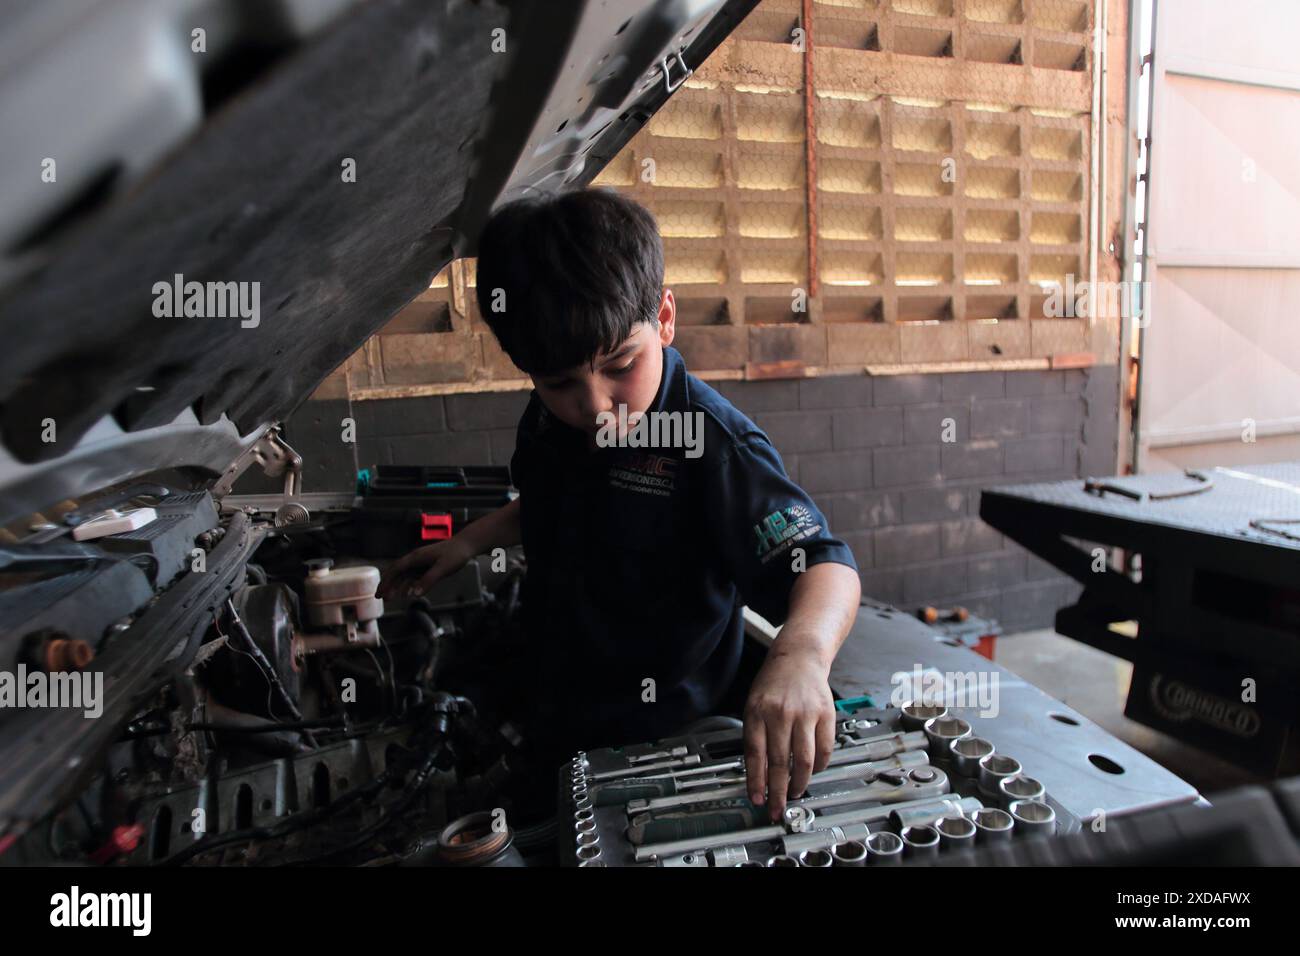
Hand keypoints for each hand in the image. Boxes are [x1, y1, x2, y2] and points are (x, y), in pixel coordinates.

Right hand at [377, 537, 474, 598]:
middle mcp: (416, 559)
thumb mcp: (443, 568)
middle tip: (379, 597)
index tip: (379, 592)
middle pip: (397, 572)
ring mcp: (421, 562)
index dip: (386, 581)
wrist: (467, 545)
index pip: (396, 570)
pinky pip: (414, 576)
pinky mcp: (428, 566)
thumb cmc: (456, 554)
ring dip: (396, 586)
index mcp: (416, 557)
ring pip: (404, 575)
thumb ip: (429, 580)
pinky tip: (406, 593)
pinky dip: (408, 585)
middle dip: (387, 584)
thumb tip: (414, 594)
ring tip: (389, 598)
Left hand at [742, 651, 835, 822]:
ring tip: (795, 794)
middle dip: (777, 791)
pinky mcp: (825, 714)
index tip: (757, 799)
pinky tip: (813, 772)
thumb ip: (755, 736)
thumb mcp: (754, 705)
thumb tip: (760, 774)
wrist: (799, 657)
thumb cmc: (774, 683)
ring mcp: (805, 714)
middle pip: (780, 762)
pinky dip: (819, 766)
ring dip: (799, 783)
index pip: (756, 755)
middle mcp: (781, 714)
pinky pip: (824, 749)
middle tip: (776, 808)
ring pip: (804, 760)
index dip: (756, 781)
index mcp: (758, 712)